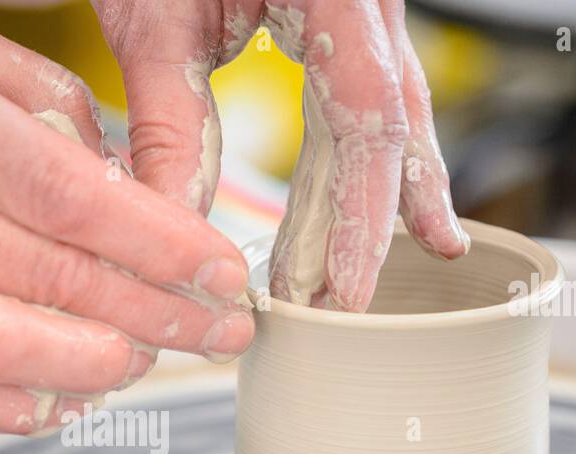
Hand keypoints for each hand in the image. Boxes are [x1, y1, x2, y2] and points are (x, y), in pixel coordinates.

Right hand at [0, 6, 253, 432]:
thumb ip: (35, 98)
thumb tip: (126, 179)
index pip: (70, 193)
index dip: (160, 242)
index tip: (220, 270)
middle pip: (57, 278)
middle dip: (161, 315)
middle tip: (224, 332)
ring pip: (9, 349)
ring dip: (100, 365)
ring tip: (154, 359)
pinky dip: (24, 408)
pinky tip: (77, 397)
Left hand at [92, 0, 468, 309]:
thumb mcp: (153, 15)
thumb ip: (173, 118)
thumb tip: (177, 225)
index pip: (366, 118)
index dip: (360, 213)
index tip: (340, 287)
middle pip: (391, 123)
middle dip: (372, 218)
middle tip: (348, 300)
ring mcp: (366, 2)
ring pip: (393, 107)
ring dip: (398, 187)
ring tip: (422, 252)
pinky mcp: (345, 11)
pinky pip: (371, 87)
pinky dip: (374, 146)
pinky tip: (395, 193)